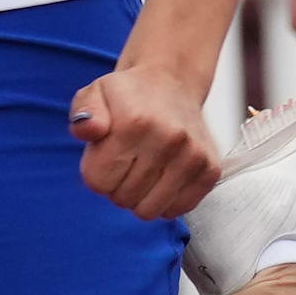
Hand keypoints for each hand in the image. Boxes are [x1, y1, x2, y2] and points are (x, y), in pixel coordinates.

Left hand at [68, 59, 220, 221]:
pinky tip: (163, 176)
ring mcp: (193, 156)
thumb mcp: (94, 94)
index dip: (96, 172)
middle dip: (117, 185)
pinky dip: (165, 201)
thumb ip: (84, 112)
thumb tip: (89, 128)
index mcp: (135, 123)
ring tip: (143, 170)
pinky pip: (177, 210)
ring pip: (149, 211)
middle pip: (122, 199)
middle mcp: (169, 139)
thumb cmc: (127, 96)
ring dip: (140, 197)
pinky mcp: (210, 170)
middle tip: (126, 160)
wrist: (171, 84)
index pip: (98, 182)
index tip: (106, 153)